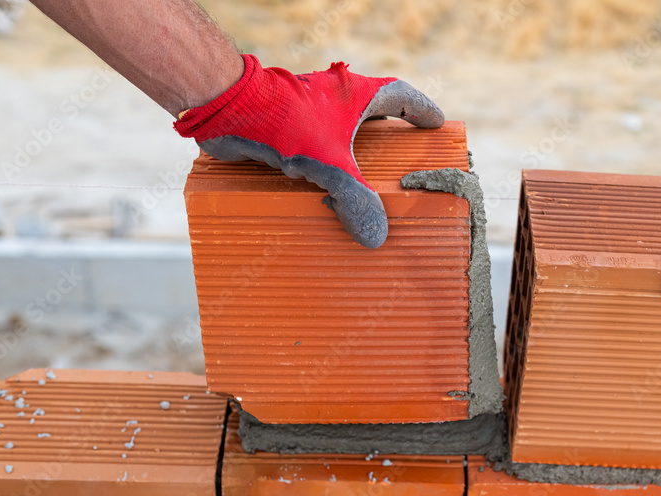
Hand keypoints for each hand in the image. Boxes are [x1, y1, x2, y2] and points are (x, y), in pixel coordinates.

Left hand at [174, 54, 443, 247]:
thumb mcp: (328, 163)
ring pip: (339, 132)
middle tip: (403, 157)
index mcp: (354, 95)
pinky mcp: (282, 129)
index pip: (400, 95)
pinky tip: (321, 194)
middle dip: (388, 134)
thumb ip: (355, 199)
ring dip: (352, 153)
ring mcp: (306, 112)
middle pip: (371, 113)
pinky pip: (310, 150)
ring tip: (365, 184)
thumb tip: (375, 237)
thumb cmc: (281, 121)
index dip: (421, 110)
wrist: (223, 107)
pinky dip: (321, 168)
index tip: (437, 124)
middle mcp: (333, 98)